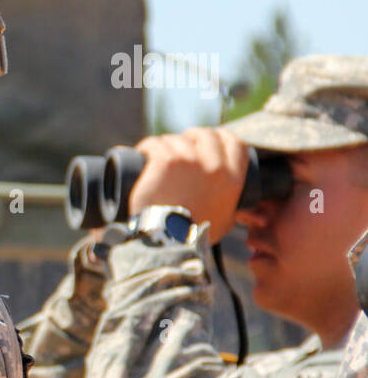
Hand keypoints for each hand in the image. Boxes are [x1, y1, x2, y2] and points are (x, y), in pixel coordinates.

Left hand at [127, 128, 248, 242]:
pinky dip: (147, 148)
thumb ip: (230, 208)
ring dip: (165, 146)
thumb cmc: (192, 236)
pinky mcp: (166, 161)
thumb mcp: (224, 221)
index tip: (206, 142)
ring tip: (154, 160)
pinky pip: (155, 144)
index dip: (220, 138)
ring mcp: (189, 161)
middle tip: (177, 149)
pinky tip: (143, 155)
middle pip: (204, 135)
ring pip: (176, 140)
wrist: (166, 241)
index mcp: (233, 179)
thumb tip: (233, 205)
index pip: (234, 143)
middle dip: (190, 138)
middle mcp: (214, 166)